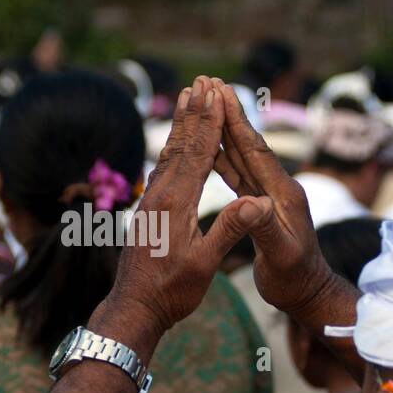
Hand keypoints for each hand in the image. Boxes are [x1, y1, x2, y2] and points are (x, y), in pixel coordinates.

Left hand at [93, 77, 268, 355]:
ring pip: (169, 155)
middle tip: (202, 82)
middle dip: (194, 113)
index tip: (218, 94)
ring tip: (186, 99)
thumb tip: (259, 203)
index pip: (199, 154)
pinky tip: (174, 145)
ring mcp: (150, 203)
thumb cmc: (172, 292)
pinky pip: (162, 171)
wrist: (133, 310)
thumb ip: (230, 231)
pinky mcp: (148, 212)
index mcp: (176, 204)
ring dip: (181, 126)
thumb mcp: (205, 265)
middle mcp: (160, 197)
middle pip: (181, 145)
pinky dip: (173, 149)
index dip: (210, 123)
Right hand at [208, 79, 345, 327]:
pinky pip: (239, 174)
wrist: (307, 293)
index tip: (221, 93)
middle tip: (212, 84)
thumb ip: (266, 227)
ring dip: (225, 130)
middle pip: (249, 144)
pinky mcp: (262, 205)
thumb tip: (255, 203)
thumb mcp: (280, 256)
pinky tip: (211, 148)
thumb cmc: (294, 279)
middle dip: (229, 114)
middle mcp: (277, 188)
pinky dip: (224, 157)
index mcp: (282, 194)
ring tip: (208, 106)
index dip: (237, 121)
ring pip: (242, 156)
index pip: (255, 151)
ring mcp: (270, 195)